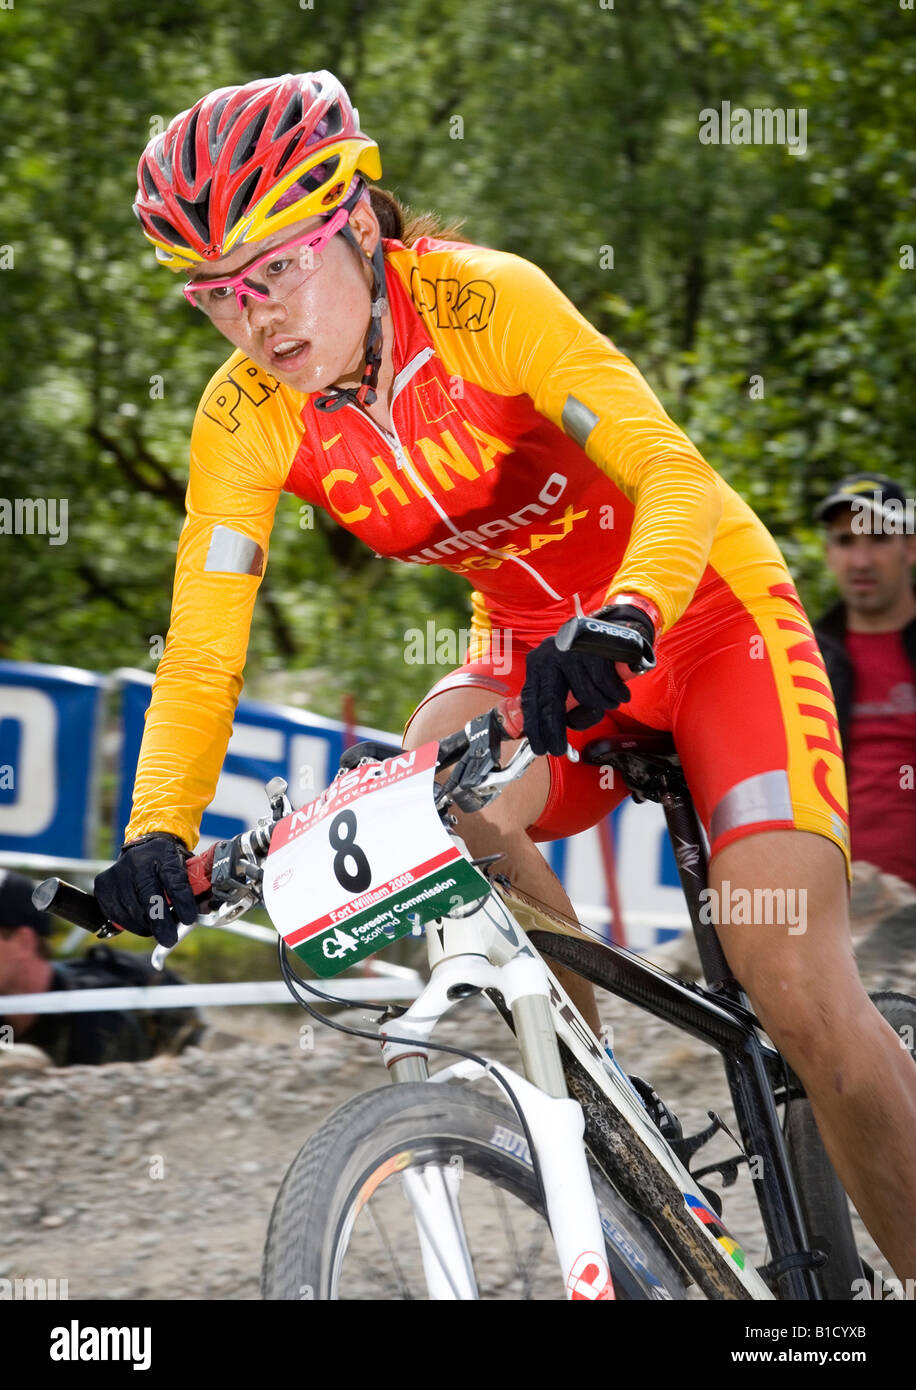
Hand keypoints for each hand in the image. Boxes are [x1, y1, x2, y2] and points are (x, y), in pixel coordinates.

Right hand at [94, 833, 197, 948]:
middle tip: (170, 938)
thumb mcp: (182, 866)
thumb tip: (200, 912)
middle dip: (161, 923)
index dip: (181, 902)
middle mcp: (137, 861)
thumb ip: (190, 887)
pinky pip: (117, 915)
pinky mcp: (103, 885)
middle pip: (149, 898)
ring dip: (147, 925)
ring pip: (132, 911)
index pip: (173, 880)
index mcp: (162, 853)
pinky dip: (131, 924)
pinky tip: (141, 920)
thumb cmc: (166, 863)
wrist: (142, 849)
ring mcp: (118, 873)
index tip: (188, 920)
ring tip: (157, 925)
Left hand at [521, 639, 631, 757]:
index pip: (531, 700)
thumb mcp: (564, 677)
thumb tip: (556, 729)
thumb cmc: (587, 662)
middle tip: (558, 750)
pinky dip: (615, 695)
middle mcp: (551, 656)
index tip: (539, 747)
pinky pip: (604, 687)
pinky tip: (619, 692)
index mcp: (539, 664)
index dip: (534, 726)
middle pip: (550, 702)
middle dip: (554, 730)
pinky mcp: (594, 651)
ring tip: (608, 700)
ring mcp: (572, 652)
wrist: (615, 633)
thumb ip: (557, 700)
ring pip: (584, 696)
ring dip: (601, 705)